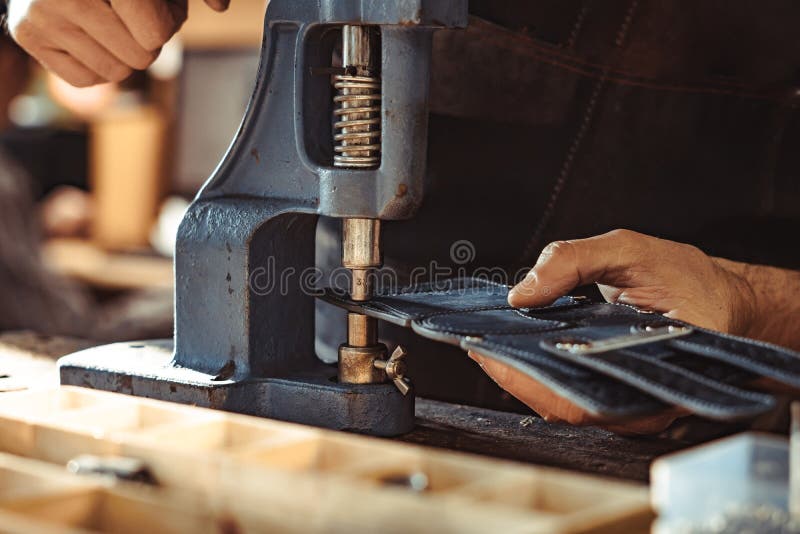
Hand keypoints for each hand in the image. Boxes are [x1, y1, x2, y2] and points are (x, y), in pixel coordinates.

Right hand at [7, 0, 230, 86]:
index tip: (156, 4)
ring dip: (123, 52)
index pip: (155, 34)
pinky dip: (95, 62)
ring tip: (110, 19)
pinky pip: (86, 79)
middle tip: (132, 13)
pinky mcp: (26, 35)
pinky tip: (87, 32)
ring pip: (117, 72)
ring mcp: (39, 15)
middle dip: (146, 39)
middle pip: (140, 57)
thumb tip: (222, 7)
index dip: (166, 22)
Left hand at [471, 229, 757, 432]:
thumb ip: (574, 262)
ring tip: (487, 342)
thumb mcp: (632, 250)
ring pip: (563, 403)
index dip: (528, 381)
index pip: (580, 399)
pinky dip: (539, 371)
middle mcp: (641, 403)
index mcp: (657, 377)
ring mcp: (628, 404)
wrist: (723, 300)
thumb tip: (519, 295)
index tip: (488, 350)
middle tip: (475, 342)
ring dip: (521, 375)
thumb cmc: (688, 278)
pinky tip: (515, 348)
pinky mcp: (616, 394)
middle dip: (513, 376)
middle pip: (563, 406)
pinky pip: (571, 391)